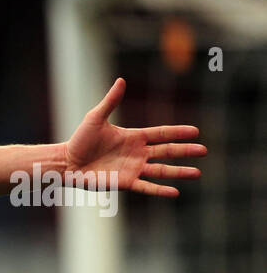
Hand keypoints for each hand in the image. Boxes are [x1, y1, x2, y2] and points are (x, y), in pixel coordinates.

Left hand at [65, 77, 205, 197]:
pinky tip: (175, 192)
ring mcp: (133, 169)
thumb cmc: (80, 140)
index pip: (161, 134)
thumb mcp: (96, 118)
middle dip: (185, 151)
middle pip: (167, 152)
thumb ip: (111, 101)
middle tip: (204, 150)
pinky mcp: (125, 183)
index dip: (178, 132)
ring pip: (161, 170)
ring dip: (179, 172)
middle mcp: (137, 153)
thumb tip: (121, 80)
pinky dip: (159, 190)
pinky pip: (146, 187)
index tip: (196, 131)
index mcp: (134, 137)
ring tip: (197, 173)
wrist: (67, 162)